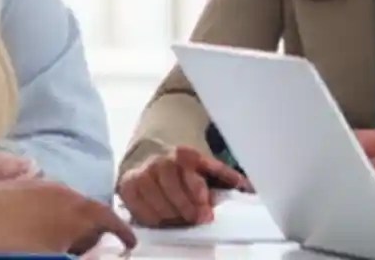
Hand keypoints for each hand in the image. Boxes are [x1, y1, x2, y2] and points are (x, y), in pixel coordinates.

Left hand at [0, 180, 136, 254]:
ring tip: (66, 242)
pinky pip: (46, 200)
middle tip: (96, 247)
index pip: (111, 220)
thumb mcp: (56, 257)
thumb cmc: (16, 246)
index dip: (122, 234)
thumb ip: (85, 256)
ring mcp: (40, 185)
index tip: (129, 244)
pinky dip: (51, 215)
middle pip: (89, 210)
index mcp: (79, 211)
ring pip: (65, 204)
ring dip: (71, 221)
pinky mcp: (17, 185)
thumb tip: (105, 255)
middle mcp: (65, 192)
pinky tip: (37, 230)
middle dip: (96, 229)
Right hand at [118, 146, 249, 226]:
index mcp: (184, 155)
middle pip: (174, 192)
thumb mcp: (205, 166)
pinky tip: (163, 219)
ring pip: (157, 204)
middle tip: (197, 219)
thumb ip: (225, 175)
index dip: (200, 196)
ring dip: (171, 217)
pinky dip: (153, 219)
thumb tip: (246, 186)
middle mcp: (161, 162)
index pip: (192, 178)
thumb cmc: (184, 168)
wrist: (152, 156)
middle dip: (187, 210)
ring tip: (181, 221)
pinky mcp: (128, 186)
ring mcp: (143, 174)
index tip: (207, 213)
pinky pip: (140, 211)